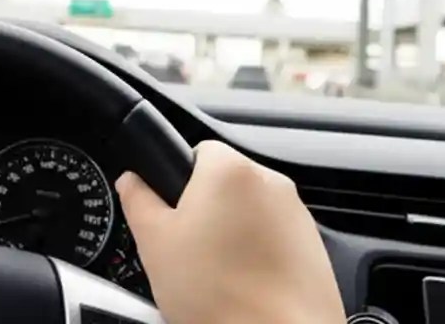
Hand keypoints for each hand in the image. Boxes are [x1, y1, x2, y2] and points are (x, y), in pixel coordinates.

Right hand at [117, 141, 344, 323]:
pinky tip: (243, 285)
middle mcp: (271, 183)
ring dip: (233, 232)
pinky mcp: (313, 247)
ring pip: (251, 213)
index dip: (178, 181)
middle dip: (206, 210)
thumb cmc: (218, 294)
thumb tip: (131, 181)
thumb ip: (137, 200)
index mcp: (230, 170)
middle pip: (226, 183)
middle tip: (188, 249)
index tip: (171, 213)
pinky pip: (275, 239)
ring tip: (217, 274)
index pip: (197, 150)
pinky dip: (259, 254)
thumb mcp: (154, 243)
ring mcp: (298, 215)